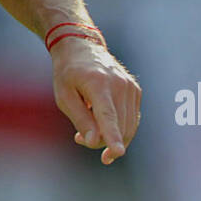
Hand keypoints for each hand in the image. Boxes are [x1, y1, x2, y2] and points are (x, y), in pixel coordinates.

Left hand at [51, 38, 140, 163]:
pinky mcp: (135, 91)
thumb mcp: (64, 96)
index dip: (112, 136)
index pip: (107, 115)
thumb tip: (95, 142)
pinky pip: (131, 120)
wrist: (81, 47)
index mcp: (98, 83)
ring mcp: (130, 86)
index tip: (117, 152)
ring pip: (128, 127)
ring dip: (110, 137)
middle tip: (78, 139)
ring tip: (87, 132)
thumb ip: (80, 119)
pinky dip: (118, 129)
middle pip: (118, 126)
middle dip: (101, 141)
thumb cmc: (68, 74)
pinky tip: (100, 124)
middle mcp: (119, 84)